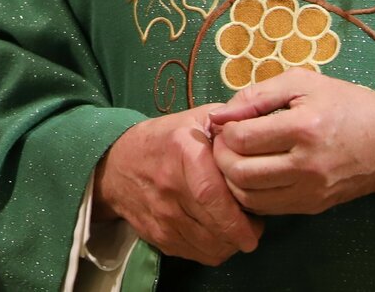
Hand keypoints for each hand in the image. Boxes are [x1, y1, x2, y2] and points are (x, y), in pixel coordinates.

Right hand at [93, 107, 263, 265]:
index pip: (212, 196)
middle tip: (252, 225)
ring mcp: (161, 216)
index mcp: (183, 153)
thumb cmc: (165, 140)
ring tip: (233, 228)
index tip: (258, 224)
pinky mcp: (157, 237)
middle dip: (243, 234)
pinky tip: (214, 233)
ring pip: (209, 248)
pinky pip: (197, 255)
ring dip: (230, 244)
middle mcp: (169, 188)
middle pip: (216, 228)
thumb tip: (258, 133)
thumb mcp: (194, 119)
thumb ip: (229, 124)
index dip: (238, 218)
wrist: (116, 163)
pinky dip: (213, 250)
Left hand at [206, 69, 374, 215]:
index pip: (242, 138)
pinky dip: (250, 193)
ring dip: (231, 178)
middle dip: (221, 156)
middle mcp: (307, 166)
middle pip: (240, 172)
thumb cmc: (346, 104)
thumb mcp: (303, 83)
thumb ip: (256, 95)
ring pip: (249, 197)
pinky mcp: (313, 206)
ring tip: (235, 158)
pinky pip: (267, 208)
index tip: (226, 121)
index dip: (224, 129)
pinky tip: (252, 173)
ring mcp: (311, 191)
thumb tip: (218, 114)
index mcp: (304, 128)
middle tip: (223, 142)